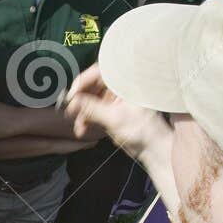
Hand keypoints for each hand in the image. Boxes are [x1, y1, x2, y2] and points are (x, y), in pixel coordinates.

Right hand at [65, 64, 176, 208]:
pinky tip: (81, 129)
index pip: (101, 72)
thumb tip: (73, 101)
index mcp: (126, 83)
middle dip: (80, 99)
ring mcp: (113, 99)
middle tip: (70, 109)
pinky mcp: (109, 111)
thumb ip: (93, 109)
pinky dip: (85, 119)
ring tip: (78, 125)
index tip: (73, 94)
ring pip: (89, 99)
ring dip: (81, 112)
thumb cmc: (143, 132)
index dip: (84, 80)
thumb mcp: (115, 119)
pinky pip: (91, 110)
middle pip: (92, 85)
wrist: (152, 150)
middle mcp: (119, 88)